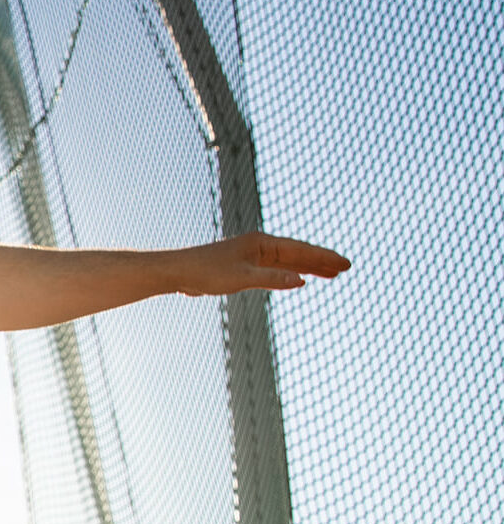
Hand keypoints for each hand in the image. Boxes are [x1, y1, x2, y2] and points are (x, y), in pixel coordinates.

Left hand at [177, 232, 350, 296]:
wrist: (178, 271)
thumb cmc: (206, 272)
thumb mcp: (242, 278)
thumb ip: (272, 279)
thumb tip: (301, 279)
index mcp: (261, 244)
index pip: (300, 250)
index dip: (324, 258)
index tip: (346, 264)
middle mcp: (259, 246)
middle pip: (298, 253)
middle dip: (322, 261)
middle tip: (346, 268)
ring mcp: (252, 256)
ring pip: (288, 261)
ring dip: (309, 267)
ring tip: (331, 274)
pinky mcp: (243, 266)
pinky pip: (275, 269)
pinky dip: (291, 272)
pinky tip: (299, 278)